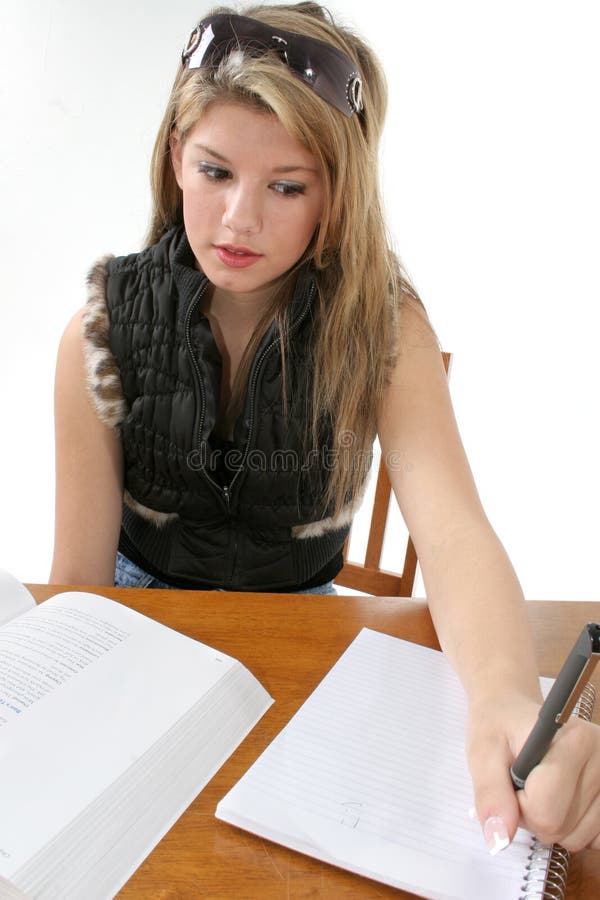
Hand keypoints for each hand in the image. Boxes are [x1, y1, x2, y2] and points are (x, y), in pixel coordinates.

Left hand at [466, 696, 599, 852]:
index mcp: (575, 739)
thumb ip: (491, 795)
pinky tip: (562, 801)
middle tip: (523, 783)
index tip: (512, 778)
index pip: (544, 810)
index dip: (517, 803)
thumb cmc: (499, 727)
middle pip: (559, 827)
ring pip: (576, 838)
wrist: (514, 715)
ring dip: (550, 822)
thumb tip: (499, 840)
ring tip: (541, 787)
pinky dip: (572, 829)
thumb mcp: (483, 753)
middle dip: (531, 815)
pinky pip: (594, 839)